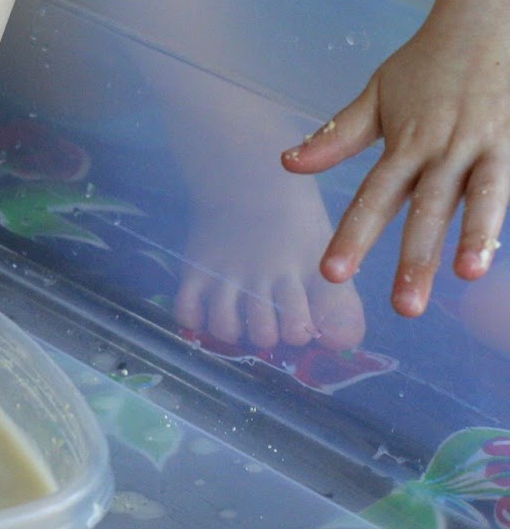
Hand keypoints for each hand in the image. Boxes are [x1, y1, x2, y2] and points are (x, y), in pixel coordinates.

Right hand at [175, 175, 365, 350]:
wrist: (250, 182)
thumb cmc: (294, 225)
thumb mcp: (327, 256)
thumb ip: (339, 303)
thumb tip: (341, 345)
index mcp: (301, 274)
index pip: (302, 327)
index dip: (302, 335)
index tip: (301, 325)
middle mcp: (263, 277)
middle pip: (264, 335)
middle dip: (269, 337)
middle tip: (268, 323)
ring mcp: (226, 274)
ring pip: (225, 328)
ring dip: (234, 333)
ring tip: (239, 321)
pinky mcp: (196, 270)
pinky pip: (187, 311)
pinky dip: (195, 321)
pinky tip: (208, 311)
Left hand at [282, 0, 509, 316]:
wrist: (494, 13)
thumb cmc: (432, 60)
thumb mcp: (380, 94)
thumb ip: (337, 136)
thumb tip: (286, 164)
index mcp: (407, 143)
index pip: (373, 198)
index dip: (353, 236)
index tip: (333, 274)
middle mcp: (446, 149)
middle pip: (427, 209)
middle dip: (415, 258)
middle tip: (404, 308)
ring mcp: (491, 145)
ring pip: (484, 195)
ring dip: (476, 235)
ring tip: (468, 275)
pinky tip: (503, 248)